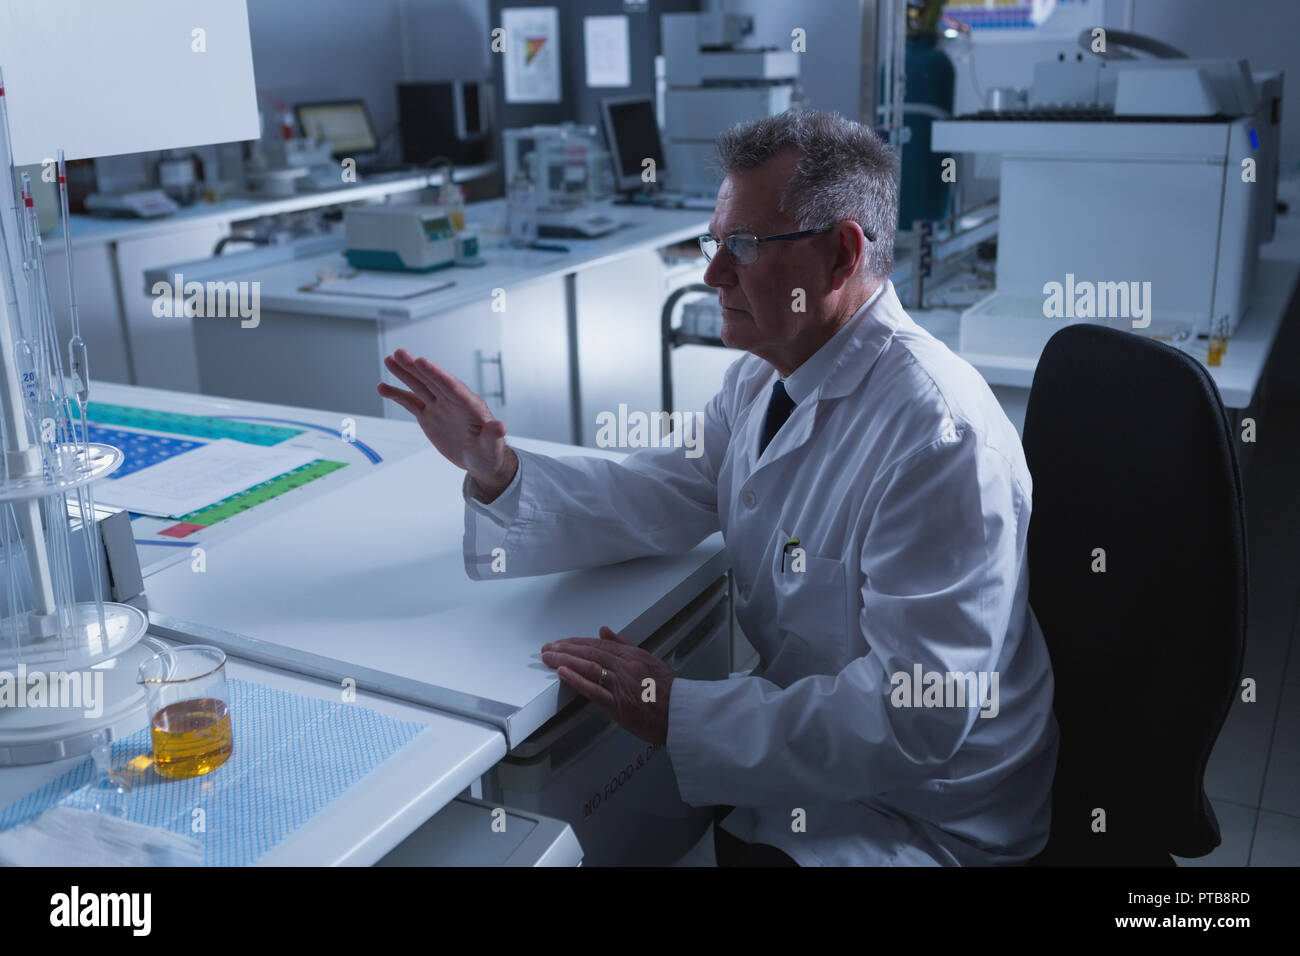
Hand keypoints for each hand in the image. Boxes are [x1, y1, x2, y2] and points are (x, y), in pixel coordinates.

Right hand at [378, 349, 516, 498]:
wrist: (481, 460)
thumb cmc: (490, 453)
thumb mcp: (493, 447)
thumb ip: (493, 436)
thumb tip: (500, 427)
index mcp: (469, 405)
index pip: (451, 386)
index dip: (436, 374)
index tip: (421, 361)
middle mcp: (453, 401)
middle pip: (432, 381)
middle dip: (416, 367)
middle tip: (400, 353)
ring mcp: (439, 407)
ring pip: (419, 387)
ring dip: (404, 374)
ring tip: (389, 359)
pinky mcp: (429, 416)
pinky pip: (411, 403)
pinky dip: (397, 395)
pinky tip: (383, 387)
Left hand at [541, 627, 675, 745]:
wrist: (680, 714)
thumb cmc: (666, 691)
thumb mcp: (648, 660)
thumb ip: (624, 645)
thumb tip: (604, 630)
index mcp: (632, 655)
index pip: (597, 644)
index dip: (576, 642)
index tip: (561, 642)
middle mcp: (625, 666)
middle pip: (590, 652)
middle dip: (565, 648)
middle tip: (547, 648)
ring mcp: (621, 684)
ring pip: (589, 666)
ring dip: (565, 660)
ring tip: (548, 656)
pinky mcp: (619, 704)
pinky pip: (594, 689)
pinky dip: (576, 679)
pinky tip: (562, 673)